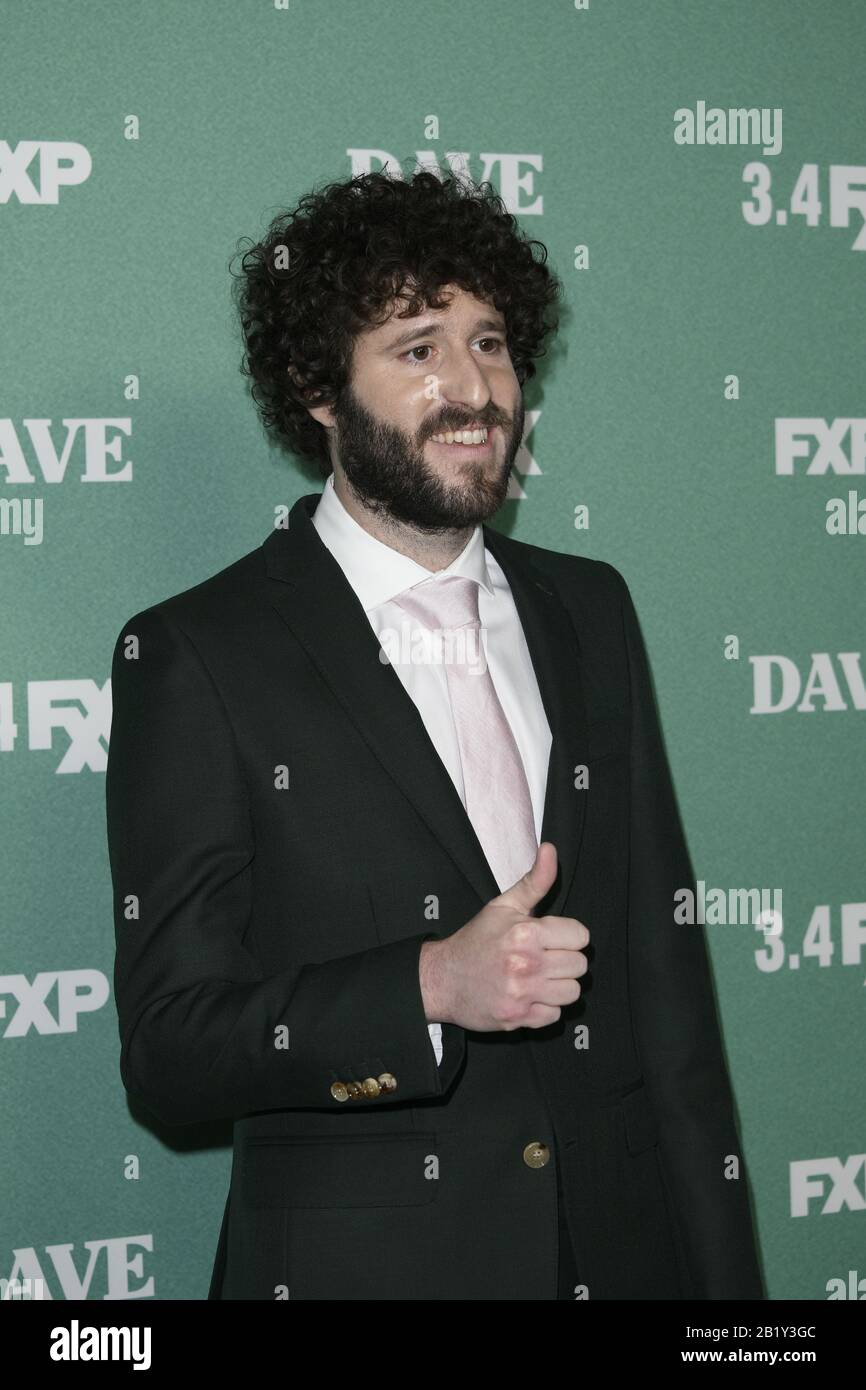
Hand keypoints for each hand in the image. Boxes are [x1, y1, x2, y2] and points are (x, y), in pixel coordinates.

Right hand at [419, 842, 589, 1031]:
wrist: (442, 979)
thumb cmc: (476, 940)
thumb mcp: (503, 906)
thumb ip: (534, 880)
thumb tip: (551, 849)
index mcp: (526, 933)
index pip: (580, 936)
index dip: (568, 936)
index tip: (552, 939)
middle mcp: (526, 964)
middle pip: (580, 965)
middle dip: (565, 960)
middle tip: (544, 958)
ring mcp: (522, 994)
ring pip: (572, 992)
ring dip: (559, 985)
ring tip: (539, 977)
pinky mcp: (518, 1018)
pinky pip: (555, 1015)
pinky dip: (545, 1008)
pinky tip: (529, 995)